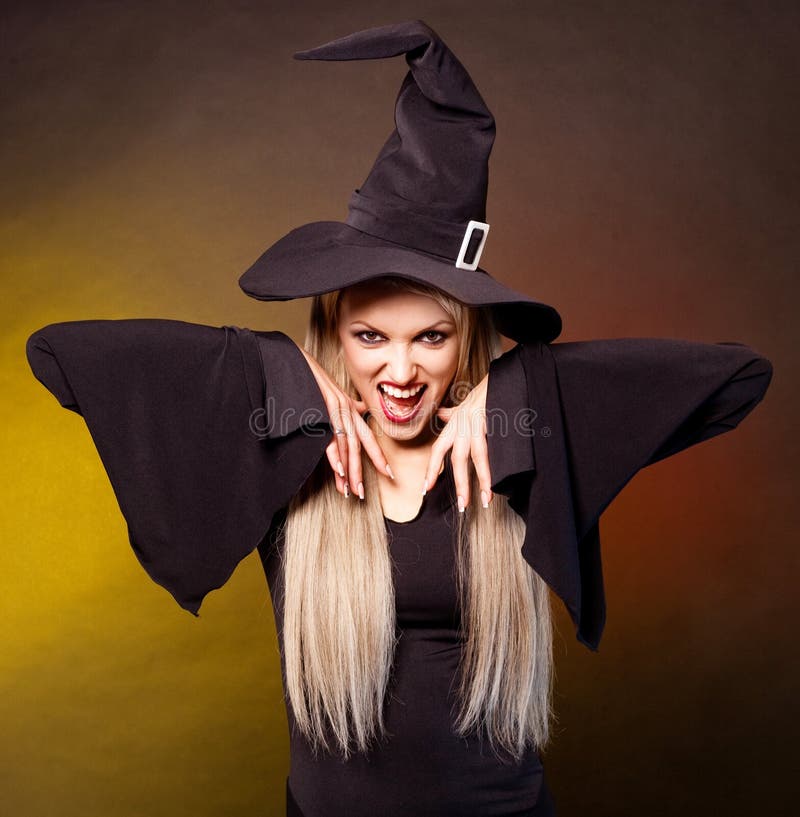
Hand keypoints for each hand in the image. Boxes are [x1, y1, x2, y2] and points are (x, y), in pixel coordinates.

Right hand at [299, 347, 391, 498]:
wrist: (295, 362)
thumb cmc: (313, 378)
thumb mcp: (335, 392)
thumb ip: (349, 404)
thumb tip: (360, 409)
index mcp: (350, 409)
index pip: (368, 437)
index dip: (378, 456)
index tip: (389, 473)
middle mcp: (345, 411)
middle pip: (358, 446)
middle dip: (361, 471)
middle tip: (362, 494)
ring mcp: (333, 411)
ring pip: (345, 446)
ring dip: (347, 470)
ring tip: (348, 490)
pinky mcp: (320, 411)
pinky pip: (329, 437)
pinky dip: (334, 455)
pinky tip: (338, 470)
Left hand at [422, 374, 492, 511]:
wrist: (498, 380)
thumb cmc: (481, 395)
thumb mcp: (462, 406)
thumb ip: (451, 414)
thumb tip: (442, 413)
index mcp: (453, 426)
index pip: (437, 451)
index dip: (431, 470)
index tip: (425, 489)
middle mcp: (461, 427)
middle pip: (456, 460)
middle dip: (459, 484)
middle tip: (462, 506)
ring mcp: (475, 425)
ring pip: (473, 458)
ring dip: (479, 481)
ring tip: (484, 500)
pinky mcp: (489, 424)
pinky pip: (489, 452)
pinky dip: (492, 470)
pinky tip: (496, 483)